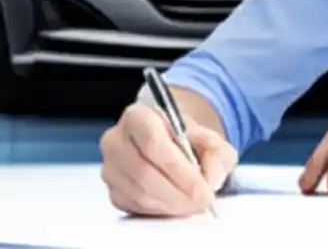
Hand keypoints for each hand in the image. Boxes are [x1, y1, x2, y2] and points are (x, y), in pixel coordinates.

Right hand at [99, 103, 237, 216]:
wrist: (171, 146)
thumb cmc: (187, 141)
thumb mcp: (211, 140)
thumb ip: (217, 155)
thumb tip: (210, 179)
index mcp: (138, 116)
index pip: (152, 143)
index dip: (178, 169)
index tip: (202, 188)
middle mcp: (116, 140)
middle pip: (143, 172)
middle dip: (177, 193)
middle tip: (202, 202)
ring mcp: (110, 167)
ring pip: (139, 193)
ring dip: (170, 204)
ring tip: (192, 205)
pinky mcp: (112, 190)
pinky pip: (134, 206)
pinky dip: (159, 211)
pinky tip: (176, 206)